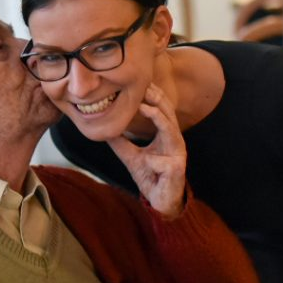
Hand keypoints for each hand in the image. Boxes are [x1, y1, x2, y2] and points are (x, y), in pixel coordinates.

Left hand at [105, 84, 186, 218]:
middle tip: (143, 86)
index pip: (162, 110)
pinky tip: (148, 163)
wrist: (160, 200)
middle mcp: (175, 141)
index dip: (154, 96)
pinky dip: (152, 161)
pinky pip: (162, 162)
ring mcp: (178, 154)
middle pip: (169, 113)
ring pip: (171, 130)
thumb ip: (120, 142)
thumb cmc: (150, 176)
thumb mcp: (131, 156)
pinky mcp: (177, 169)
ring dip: (158, 117)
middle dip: (157, 98)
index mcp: (166, 135)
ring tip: (145, 107)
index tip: (141, 82)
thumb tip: (104, 129)